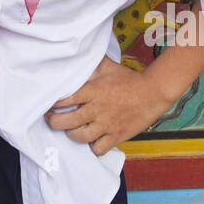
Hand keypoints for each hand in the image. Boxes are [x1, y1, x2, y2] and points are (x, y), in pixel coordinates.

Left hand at [45, 56, 168, 154]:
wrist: (153, 93)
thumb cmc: (129, 79)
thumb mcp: (107, 66)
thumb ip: (90, 64)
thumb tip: (76, 54)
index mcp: (93, 91)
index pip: (65, 99)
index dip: (53, 103)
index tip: (50, 104)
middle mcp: (97, 109)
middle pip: (67, 121)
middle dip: (54, 122)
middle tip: (52, 119)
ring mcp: (107, 124)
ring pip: (81, 137)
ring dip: (71, 135)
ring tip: (70, 130)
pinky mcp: (116, 136)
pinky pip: (99, 149)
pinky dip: (93, 147)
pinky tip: (91, 140)